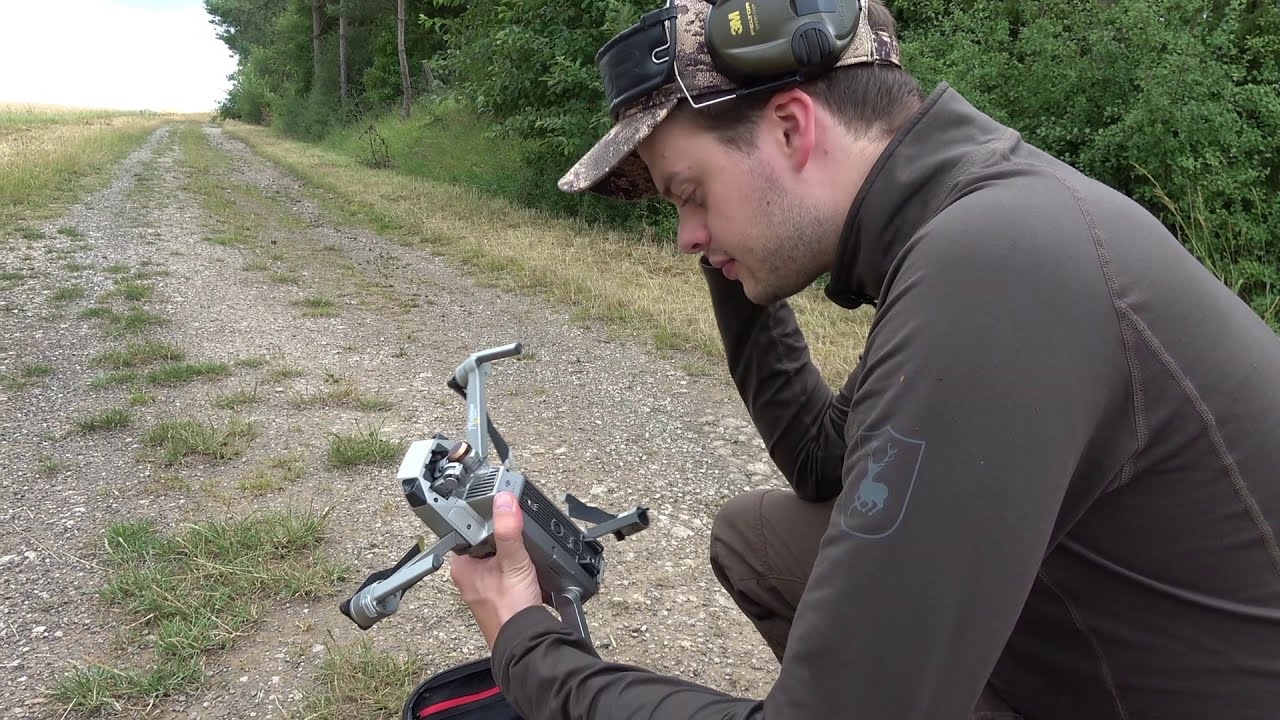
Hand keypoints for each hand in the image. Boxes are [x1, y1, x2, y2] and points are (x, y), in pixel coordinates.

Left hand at [450, 491, 543, 648]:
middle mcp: (469, 578)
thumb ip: (508, 529)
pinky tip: (528, 571)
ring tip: (525, 553)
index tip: (502, 511)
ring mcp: (484, 588)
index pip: (470, 531)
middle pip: (487, 543)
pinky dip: (518, 569)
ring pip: (498, 559)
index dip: (487, 519)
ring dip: (513, 555)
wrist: (526, 642)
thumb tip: (504, 500)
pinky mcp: (499, 597)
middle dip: (504, 538)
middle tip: (518, 532)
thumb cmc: (511, 610)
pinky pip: (507, 573)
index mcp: (462, 567)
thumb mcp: (512, 560)